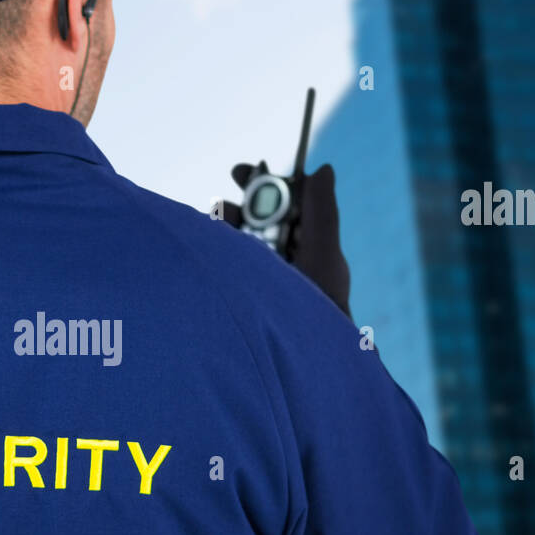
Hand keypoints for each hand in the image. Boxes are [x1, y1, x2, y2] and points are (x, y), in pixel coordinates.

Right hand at [215, 162, 351, 318]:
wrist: (299, 365)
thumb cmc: (319, 313)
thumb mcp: (322, 256)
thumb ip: (322, 213)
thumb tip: (324, 169)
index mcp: (310, 248)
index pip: (289, 205)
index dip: (268, 184)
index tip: (243, 169)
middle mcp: (285, 261)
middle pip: (260, 220)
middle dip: (242, 204)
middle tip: (223, 195)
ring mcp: (262, 280)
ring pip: (239, 240)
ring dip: (227, 226)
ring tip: (219, 223)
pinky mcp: (242, 298)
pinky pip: (225, 266)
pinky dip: (217, 252)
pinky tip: (210, 247)